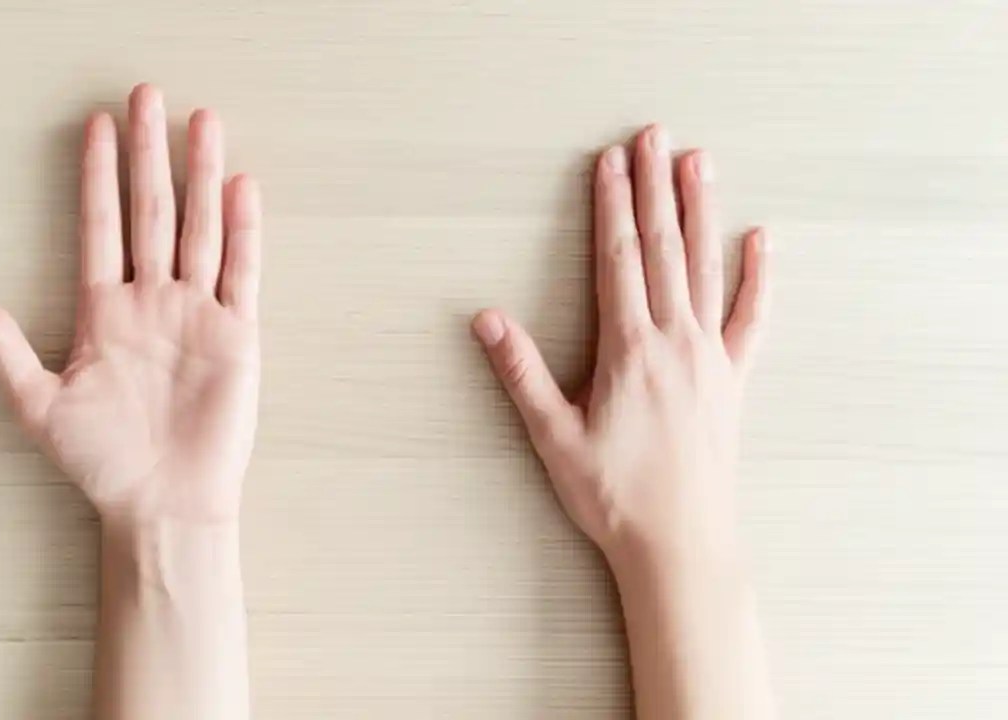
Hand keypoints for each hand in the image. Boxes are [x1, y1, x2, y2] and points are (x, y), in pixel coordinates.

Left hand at [0, 84, 261, 526]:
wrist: (161, 503)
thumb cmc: (101, 461)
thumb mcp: (37, 404)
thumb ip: (4, 347)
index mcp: (105, 310)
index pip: (100, 226)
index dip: (97, 176)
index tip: (95, 126)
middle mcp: (152, 301)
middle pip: (152, 212)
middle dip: (149, 154)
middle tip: (147, 96)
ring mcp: (196, 313)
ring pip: (199, 229)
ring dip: (199, 176)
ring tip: (201, 123)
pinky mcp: (237, 335)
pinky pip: (241, 273)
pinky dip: (243, 232)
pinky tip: (240, 190)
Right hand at [473, 124, 769, 564]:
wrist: (681, 544)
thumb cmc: (614, 496)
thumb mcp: (553, 436)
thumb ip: (520, 373)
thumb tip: (486, 319)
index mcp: (629, 349)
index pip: (618, 258)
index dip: (611, 205)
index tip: (610, 161)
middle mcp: (675, 341)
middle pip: (663, 247)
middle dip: (654, 187)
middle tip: (653, 135)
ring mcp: (710, 357)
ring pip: (706, 267)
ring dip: (700, 211)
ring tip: (699, 162)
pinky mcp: (732, 379)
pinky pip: (751, 317)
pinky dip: (758, 277)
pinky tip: (761, 240)